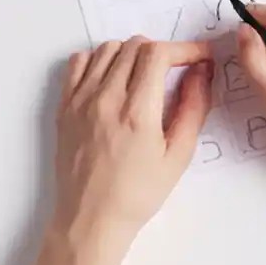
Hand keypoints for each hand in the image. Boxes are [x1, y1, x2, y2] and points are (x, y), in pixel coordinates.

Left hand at [26, 37, 213, 264]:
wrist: (90, 219)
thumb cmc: (137, 193)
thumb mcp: (179, 155)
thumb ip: (193, 107)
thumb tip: (201, 72)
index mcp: (137, 112)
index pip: (158, 54)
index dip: (184, 48)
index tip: (199, 57)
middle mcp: (105, 100)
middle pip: (134, 45)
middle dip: (162, 50)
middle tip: (176, 69)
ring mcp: (80, 101)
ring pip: (107, 48)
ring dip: (132, 52)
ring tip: (144, 74)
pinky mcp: (64, 107)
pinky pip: (77, 63)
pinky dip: (98, 60)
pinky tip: (112, 77)